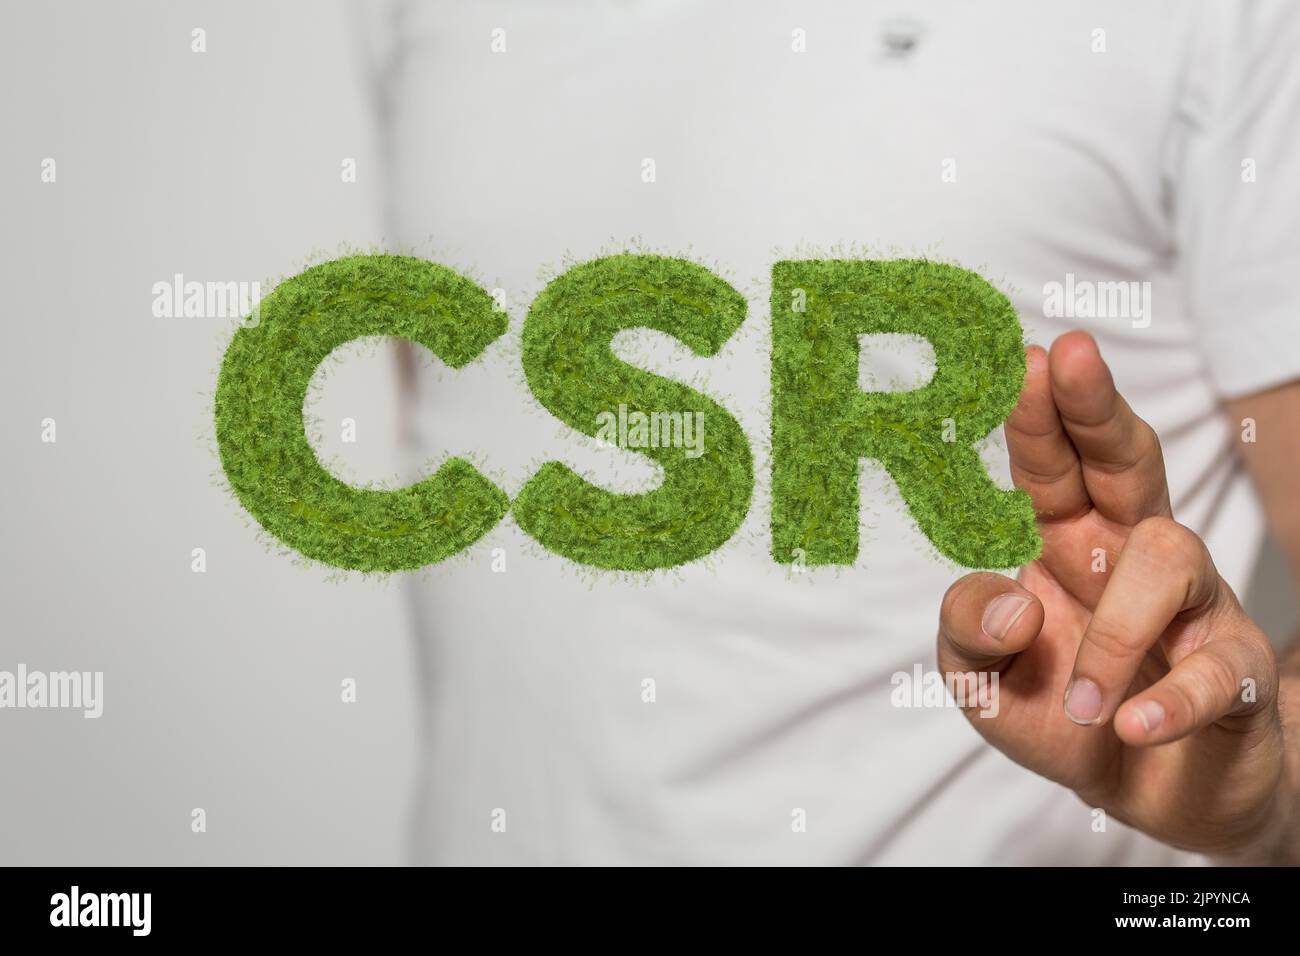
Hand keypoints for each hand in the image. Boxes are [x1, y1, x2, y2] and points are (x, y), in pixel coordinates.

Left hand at [938, 331, 1289, 854]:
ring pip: (1170, 554)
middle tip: (1071, 353)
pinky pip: (1219, 667)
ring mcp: (1188, 604)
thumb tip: (1010, 602)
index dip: (1035, 415)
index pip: (1049, 466)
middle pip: (1125, 460)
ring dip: (1117, 631)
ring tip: (1079, 699)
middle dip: (1096, 407)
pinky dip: (1174, 697)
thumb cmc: (1054, 713)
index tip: (1022, 358)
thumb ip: (966, 633)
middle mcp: (1126, 555)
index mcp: (1062, 542)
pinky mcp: (1234, 670)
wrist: (1135, 794)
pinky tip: (1132, 724)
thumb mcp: (979, 679)